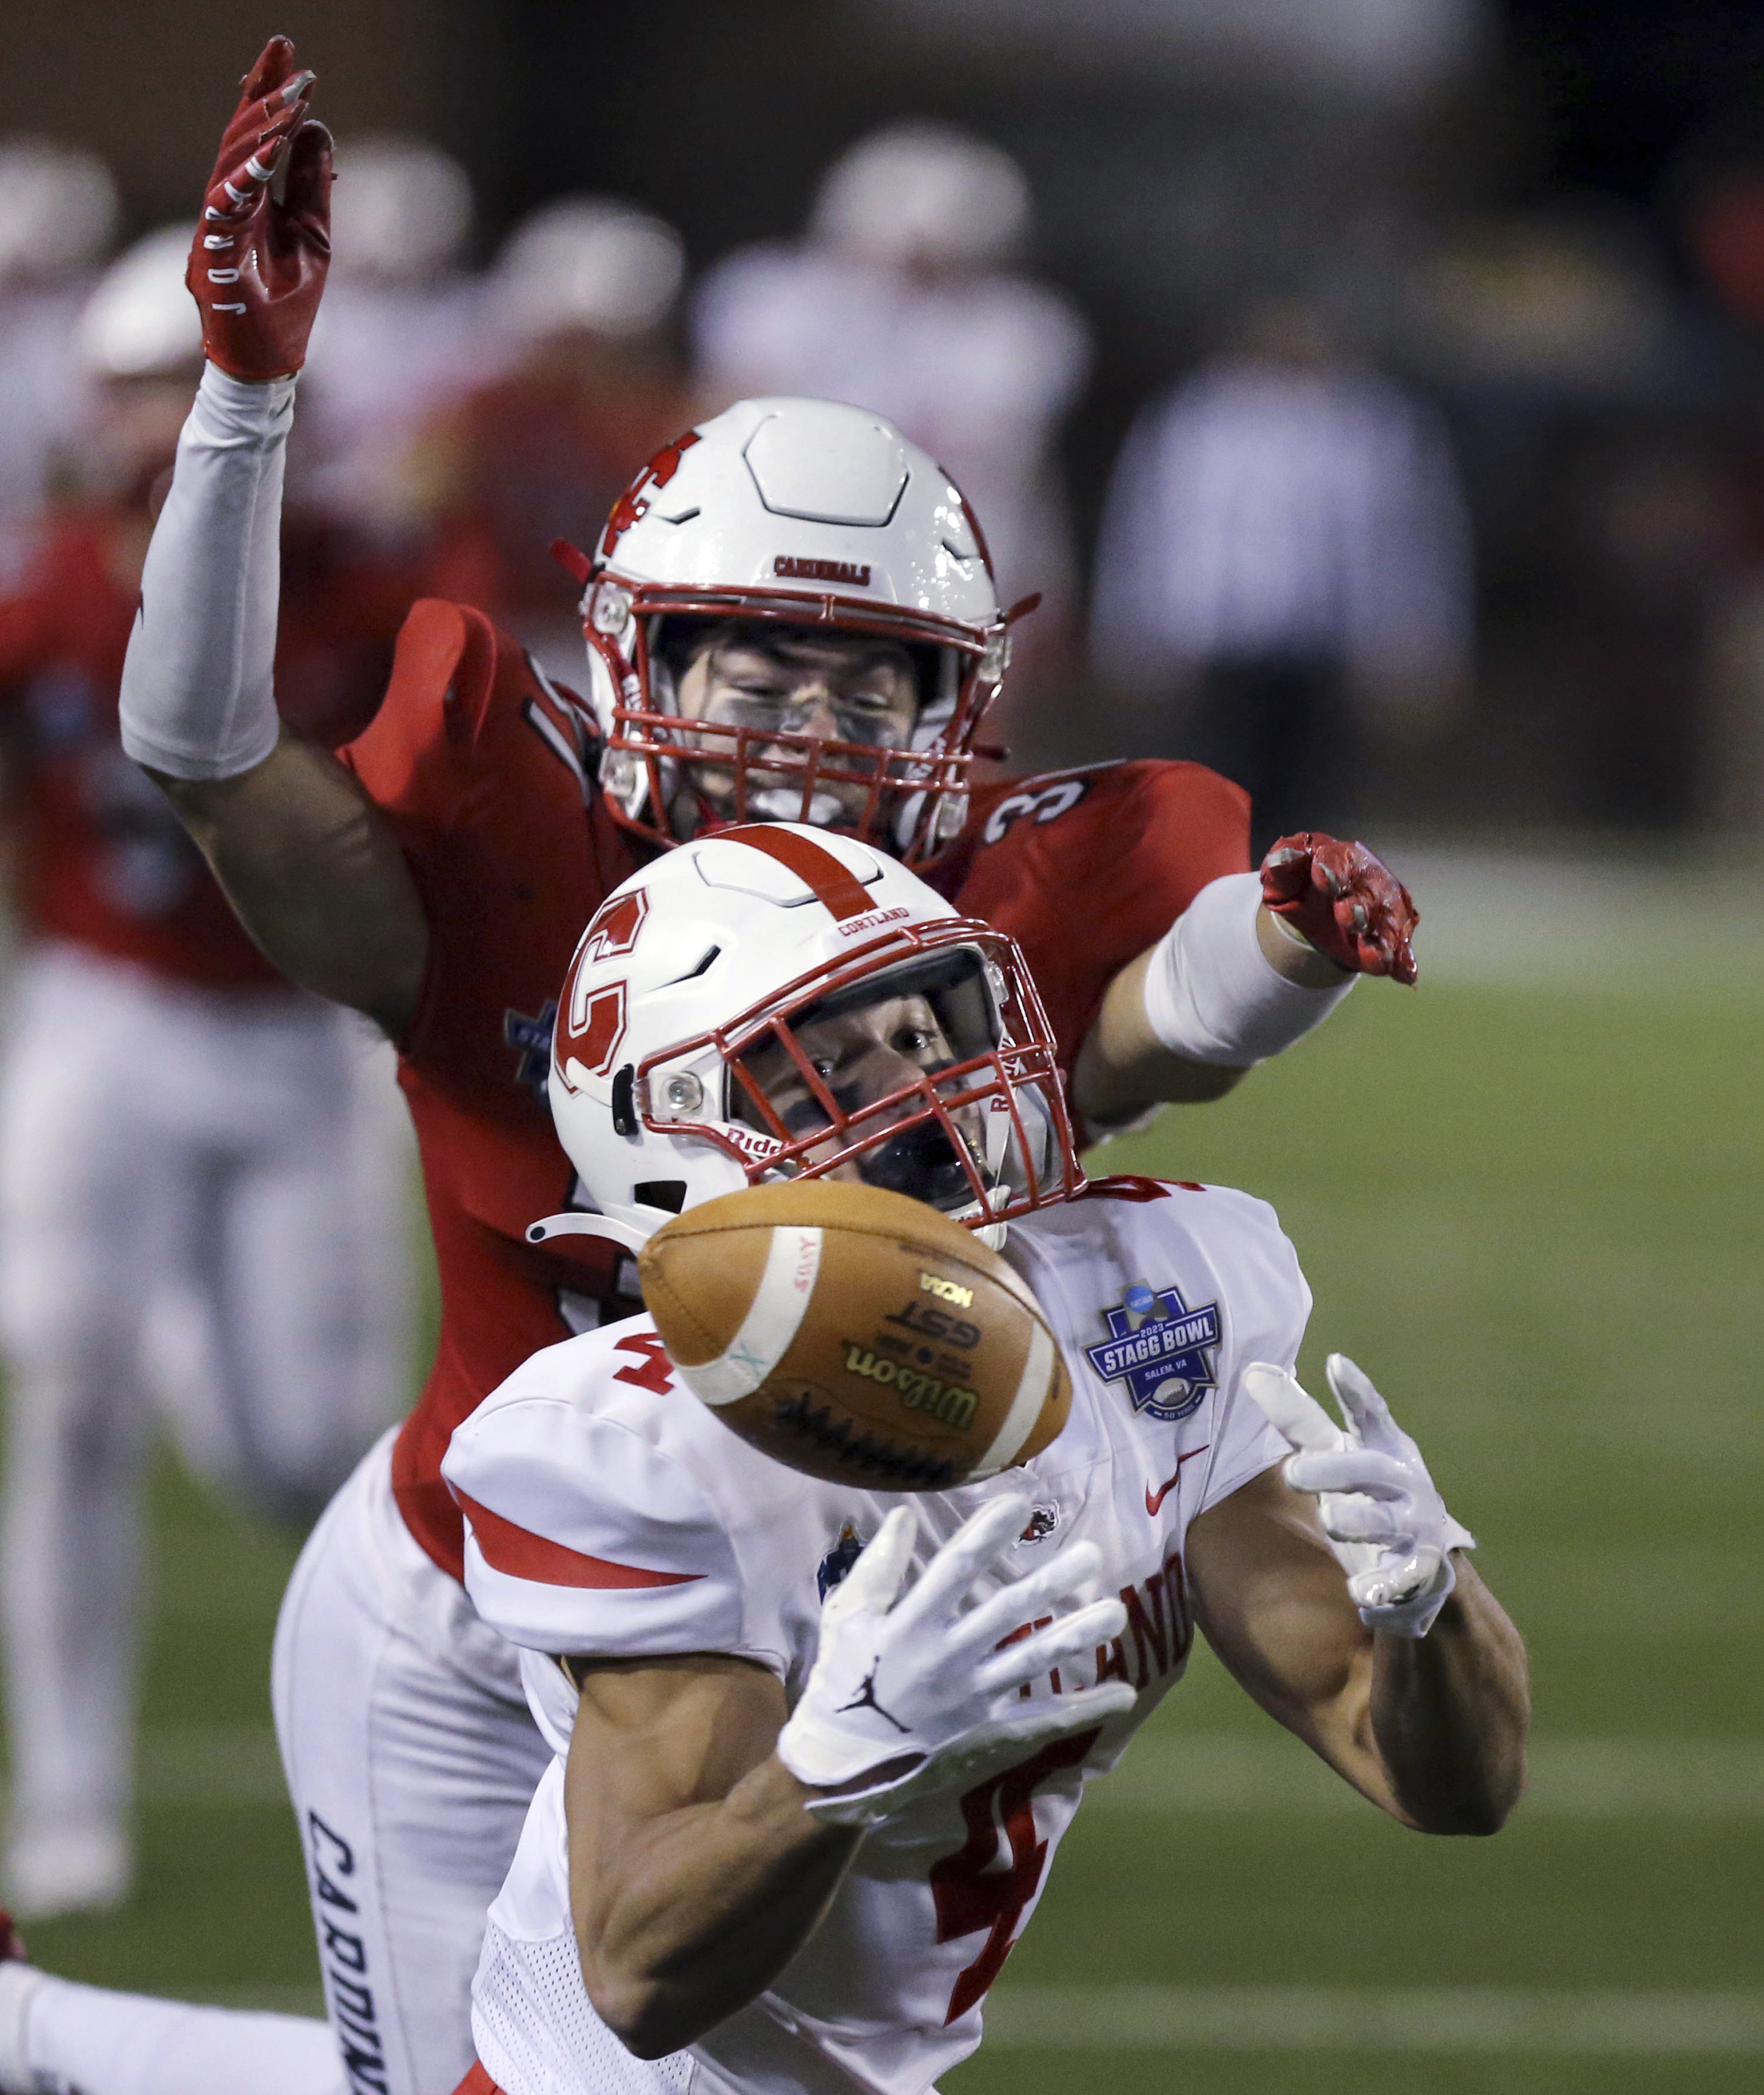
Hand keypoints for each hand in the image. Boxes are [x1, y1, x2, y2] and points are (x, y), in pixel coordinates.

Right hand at [188, 37, 331, 379]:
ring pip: (230, 167)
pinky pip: (224, 211)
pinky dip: (244, 181)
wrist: (266, 366)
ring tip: (287, 96)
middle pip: (239, 139)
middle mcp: (227, 209)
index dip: (272, 97)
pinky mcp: (212, 257)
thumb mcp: (312, 236)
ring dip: (260, 130)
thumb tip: (316, 128)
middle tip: (283, 51)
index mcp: (251, 203)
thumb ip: (310, 185)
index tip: (292, 59)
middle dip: (262, 94)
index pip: (258, 139)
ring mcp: (215, 231)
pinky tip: (264, 153)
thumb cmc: (285, 307)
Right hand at [775, 1496, 1135, 1825]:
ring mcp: (973, 1700)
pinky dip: (1084, 1708)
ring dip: (1077, 1635)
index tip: (1021, 1504)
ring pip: (1033, 1660)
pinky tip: (1123, 1694)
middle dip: (1052, 1581)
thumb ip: (877, 1569)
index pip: (956, 1568)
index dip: (988, 1534)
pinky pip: (1043, 1720)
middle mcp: (947, 1659)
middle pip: (1008, 1612)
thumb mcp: (846, 1621)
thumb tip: (904, 1517)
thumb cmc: (842, 1684)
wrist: (840, 1771)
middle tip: (1092, 1553)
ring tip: (1116, 1612)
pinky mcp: (988, 1735)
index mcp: (910, 1626)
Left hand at [1241, 1354, 1473, 1637]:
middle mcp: (1404, 1482)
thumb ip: (1300, 1419)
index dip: (1356, 1390)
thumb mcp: (1336, 1454)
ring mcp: (1415, 1526)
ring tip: (1332, 1520)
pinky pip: (1401, 1578)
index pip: (1370, 1414)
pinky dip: (1381, 1586)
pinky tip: (1360, 1593)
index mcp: (1384, 1447)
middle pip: (1369, 1469)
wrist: (1420, 1564)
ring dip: (1358, 1519)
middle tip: (1293, 1472)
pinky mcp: (1418, 1570)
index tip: (1335, 1362)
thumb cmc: (1367, 1491)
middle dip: (1333, 1469)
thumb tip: (1253, 1371)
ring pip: (1385, 1521)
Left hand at [1260, 834, 1417, 983]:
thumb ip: (1280, 865)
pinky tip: (1405, 974)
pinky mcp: (1391, 936)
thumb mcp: (1283, 875)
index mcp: (1341, 859)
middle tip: (1347, 918)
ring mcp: (1385, 909)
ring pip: (1389, 923)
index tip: (1323, 879)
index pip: (1338, 859)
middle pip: (1369, 893)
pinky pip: (1402, 948)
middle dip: (1361, 907)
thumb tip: (1280, 860)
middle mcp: (1370, 881)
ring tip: (1378, 958)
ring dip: (1385, 940)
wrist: (1322, 902)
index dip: (1332, 869)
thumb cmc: (1303, 882)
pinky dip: (1404, 962)